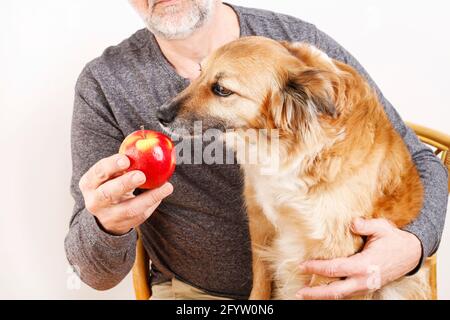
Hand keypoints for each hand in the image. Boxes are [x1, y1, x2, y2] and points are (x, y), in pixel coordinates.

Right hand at [79, 154, 173, 234]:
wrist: (105, 216)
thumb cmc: (109, 185)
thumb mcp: (108, 175)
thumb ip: (121, 163)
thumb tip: (144, 140)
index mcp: (88, 183)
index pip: (97, 173)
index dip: (111, 166)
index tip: (126, 159)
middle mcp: (94, 201)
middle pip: (108, 193)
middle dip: (124, 183)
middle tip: (141, 175)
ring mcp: (108, 216)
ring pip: (128, 209)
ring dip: (148, 197)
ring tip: (165, 187)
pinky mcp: (123, 225)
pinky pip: (141, 214)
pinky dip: (154, 202)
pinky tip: (164, 191)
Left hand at [296, 218, 421, 299]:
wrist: (412, 254)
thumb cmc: (394, 240)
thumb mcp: (382, 228)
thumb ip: (366, 225)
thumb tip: (352, 222)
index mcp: (365, 265)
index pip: (335, 269)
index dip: (317, 268)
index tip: (302, 265)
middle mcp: (364, 280)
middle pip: (335, 291)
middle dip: (315, 293)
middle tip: (299, 292)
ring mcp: (366, 286)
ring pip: (341, 295)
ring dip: (323, 296)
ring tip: (306, 293)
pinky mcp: (367, 287)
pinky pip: (347, 293)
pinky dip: (334, 293)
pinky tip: (322, 290)